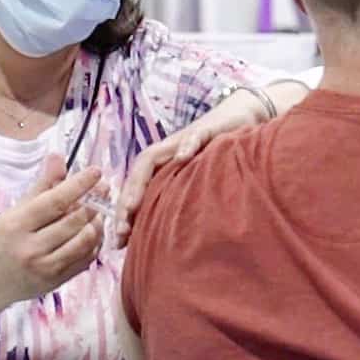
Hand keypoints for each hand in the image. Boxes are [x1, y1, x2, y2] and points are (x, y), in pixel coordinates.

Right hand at [0, 156, 104, 303]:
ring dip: (96, 223)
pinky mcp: (55, 283)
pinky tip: (92, 231)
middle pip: (73, 221)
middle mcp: (31, 249)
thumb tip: (58, 157)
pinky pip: (85, 260)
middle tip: (103, 189)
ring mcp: (44, 269)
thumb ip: (40, 186)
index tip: (96, 172)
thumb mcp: (11, 212)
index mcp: (16, 226)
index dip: (79, 184)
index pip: (55, 201)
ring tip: (98, 211)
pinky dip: (94, 243)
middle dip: (93, 202)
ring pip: (84, 242)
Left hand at [112, 85, 275, 247]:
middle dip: (126, 202)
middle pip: (137, 175)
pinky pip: (193, 136)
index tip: (119, 241)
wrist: (240, 117)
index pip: (137, 188)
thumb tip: (174, 238)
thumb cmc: (219, 153)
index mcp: (165, 166)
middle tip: (120, 229)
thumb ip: (184, 198)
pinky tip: (183, 157)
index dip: (125, 213)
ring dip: (140, 181)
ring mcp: (183, 140)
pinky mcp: (206, 129)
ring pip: (152, 157)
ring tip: (131, 205)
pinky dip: (187, 145)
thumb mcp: (200, 179)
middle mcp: (168, 153)